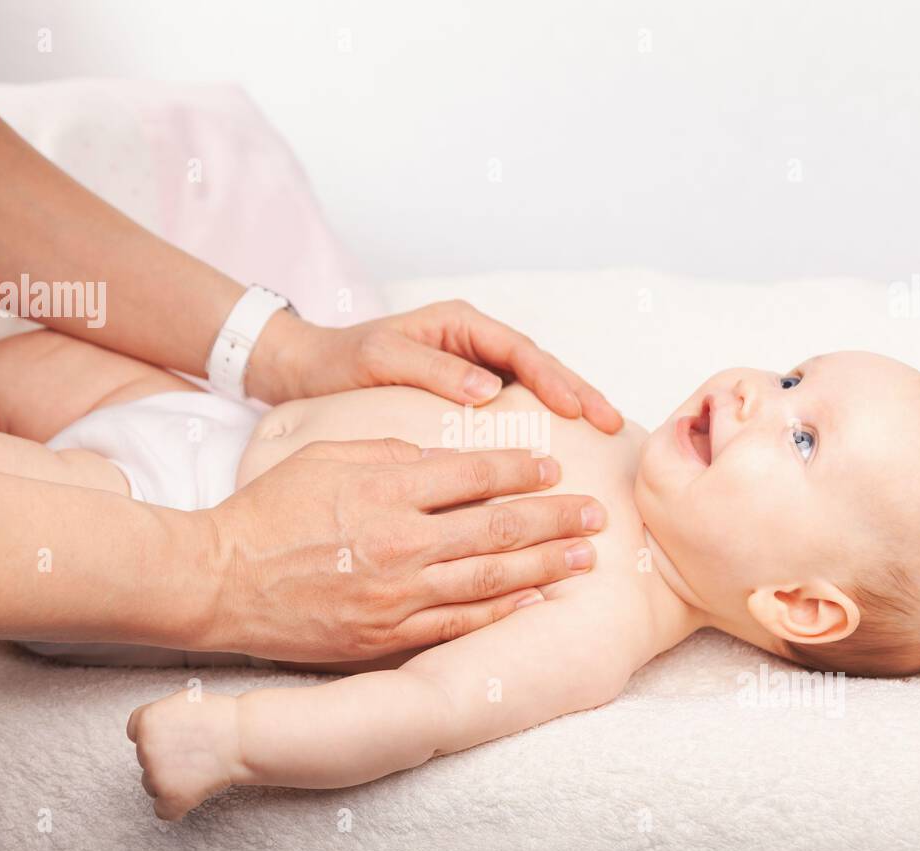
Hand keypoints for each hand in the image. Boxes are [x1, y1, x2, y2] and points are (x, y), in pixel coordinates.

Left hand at [127, 690, 241, 820]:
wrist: (243, 738)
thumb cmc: (221, 718)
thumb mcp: (183, 701)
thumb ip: (161, 714)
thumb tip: (149, 730)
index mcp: (147, 721)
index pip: (135, 732)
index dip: (155, 735)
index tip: (172, 738)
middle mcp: (145, 748)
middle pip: (145, 760)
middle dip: (165, 759)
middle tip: (192, 753)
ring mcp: (156, 774)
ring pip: (151, 785)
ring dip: (170, 781)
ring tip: (198, 769)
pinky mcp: (170, 797)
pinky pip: (163, 810)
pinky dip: (177, 805)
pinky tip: (195, 790)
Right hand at [197, 438, 605, 660]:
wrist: (218, 581)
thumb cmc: (268, 511)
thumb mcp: (325, 455)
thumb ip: (389, 453)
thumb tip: (443, 459)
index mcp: (387, 489)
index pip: (475, 474)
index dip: (521, 468)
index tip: (551, 466)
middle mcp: (402, 542)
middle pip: (498, 526)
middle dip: (555, 517)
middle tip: (595, 513)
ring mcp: (398, 594)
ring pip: (491, 576)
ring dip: (546, 564)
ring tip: (584, 555)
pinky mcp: (387, 635)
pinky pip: (459, 623)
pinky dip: (502, 610)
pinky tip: (535, 598)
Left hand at [248, 300, 623, 432]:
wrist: (307, 373)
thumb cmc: (341, 360)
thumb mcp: (382, 358)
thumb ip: (434, 370)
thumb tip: (489, 391)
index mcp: (460, 325)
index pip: (520, 351)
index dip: (553, 380)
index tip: (578, 409)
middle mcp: (473, 345)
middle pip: (539, 368)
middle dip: (578, 394)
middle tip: (612, 425)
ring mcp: (472, 372)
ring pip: (531, 390)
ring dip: (566, 411)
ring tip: (602, 440)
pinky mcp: (464, 399)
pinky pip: (510, 411)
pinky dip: (536, 429)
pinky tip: (556, 456)